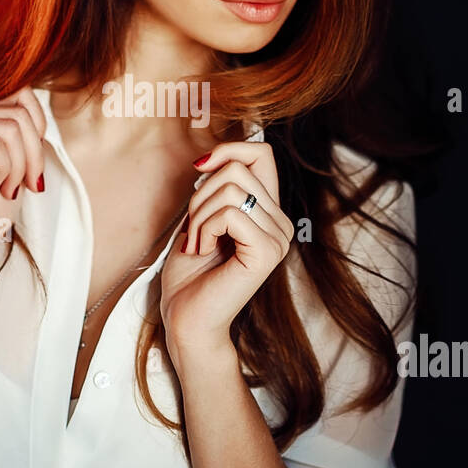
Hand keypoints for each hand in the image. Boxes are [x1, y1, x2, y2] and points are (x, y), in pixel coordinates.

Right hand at [0, 86, 46, 281]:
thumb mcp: (18, 160)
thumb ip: (23, 127)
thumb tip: (38, 97)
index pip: (20, 92)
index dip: (39, 127)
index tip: (34, 164)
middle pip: (18, 110)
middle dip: (34, 152)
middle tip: (26, 183)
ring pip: (9, 127)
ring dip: (19, 165)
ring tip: (6, 187)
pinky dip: (5, 169)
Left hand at [160, 141, 293, 357]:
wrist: (186, 319)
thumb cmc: (189, 275)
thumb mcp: (199, 218)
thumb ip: (214, 189)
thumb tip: (212, 157)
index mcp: (267, 212)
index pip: (262, 154)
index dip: (229, 149)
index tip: (199, 168)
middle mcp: (280, 222)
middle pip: (238, 168)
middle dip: (201, 194)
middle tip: (194, 230)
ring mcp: (278, 238)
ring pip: (230, 189)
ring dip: (199, 215)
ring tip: (197, 244)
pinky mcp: (267, 252)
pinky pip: (230, 213)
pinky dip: (205, 228)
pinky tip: (203, 251)